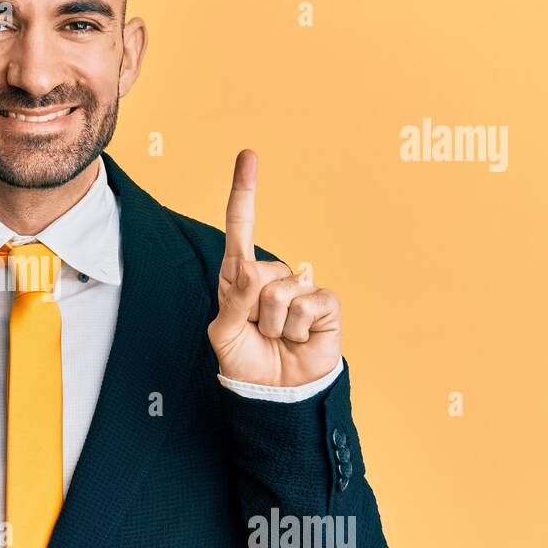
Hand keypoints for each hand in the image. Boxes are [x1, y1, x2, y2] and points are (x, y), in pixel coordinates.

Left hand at [206, 149, 341, 386]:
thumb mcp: (223, 333)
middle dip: (251, 310)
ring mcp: (300, 287)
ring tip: (276, 338)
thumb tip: (252, 268)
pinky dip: (296, 330)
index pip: (241, 228)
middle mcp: (270, 276)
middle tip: (256, 332)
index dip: (244, 192)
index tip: (248, 155)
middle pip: (258, 272)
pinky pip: (306, 305)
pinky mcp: (324, 304)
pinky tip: (298, 339)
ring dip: (272, 325)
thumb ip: (234, 300)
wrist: (275, 392)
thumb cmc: (245, 360)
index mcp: (238, 276)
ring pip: (280, 293)